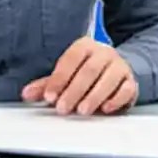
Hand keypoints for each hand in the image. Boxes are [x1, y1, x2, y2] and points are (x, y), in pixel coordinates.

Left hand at [21, 37, 137, 115]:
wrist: (118, 69)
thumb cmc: (88, 72)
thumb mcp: (67, 75)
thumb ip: (48, 84)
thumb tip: (27, 94)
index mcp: (85, 46)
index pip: (70, 59)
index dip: (59, 78)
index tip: (49, 96)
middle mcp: (104, 52)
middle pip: (89, 70)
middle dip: (74, 90)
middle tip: (63, 108)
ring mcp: (119, 66)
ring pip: (108, 79)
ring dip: (94, 96)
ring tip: (82, 111)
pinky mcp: (131, 81)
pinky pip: (126, 88)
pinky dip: (116, 99)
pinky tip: (106, 108)